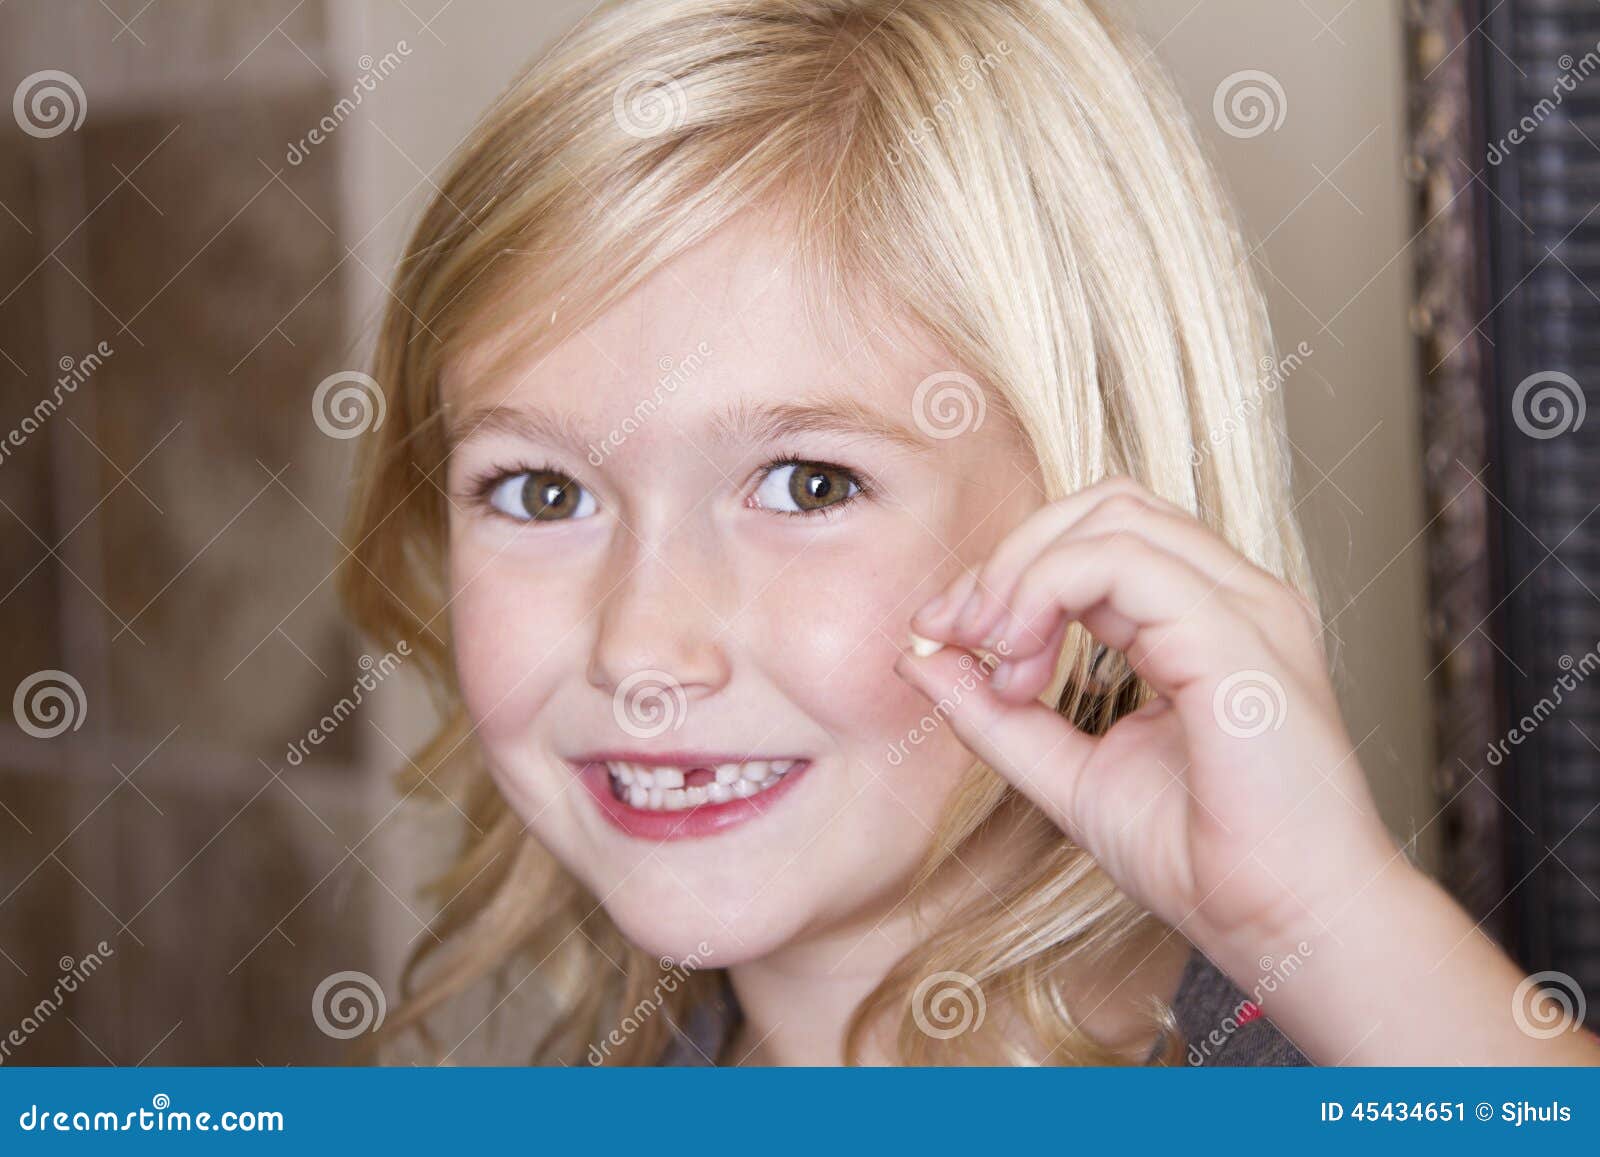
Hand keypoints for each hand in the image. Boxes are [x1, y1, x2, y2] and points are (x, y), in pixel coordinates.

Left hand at [894, 475, 1398, 965]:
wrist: (1287, 928)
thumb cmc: (1204, 860)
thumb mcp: (1067, 772)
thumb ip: (995, 713)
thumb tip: (919, 656)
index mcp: (1208, 621)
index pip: (1100, 538)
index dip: (1010, 569)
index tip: (944, 636)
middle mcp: (1235, 598)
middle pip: (1102, 505)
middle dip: (1008, 557)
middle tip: (953, 631)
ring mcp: (1245, 608)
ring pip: (1111, 516)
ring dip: (1021, 574)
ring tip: (999, 659)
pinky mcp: (1236, 637)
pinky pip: (1123, 562)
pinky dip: (1047, 591)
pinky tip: (1021, 660)